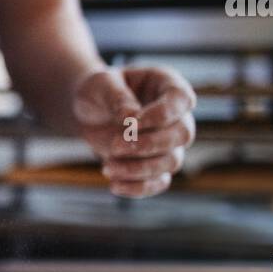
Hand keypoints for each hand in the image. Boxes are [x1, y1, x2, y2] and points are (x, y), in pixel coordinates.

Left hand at [72, 66, 196, 197]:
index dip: (161, 115)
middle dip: (148, 144)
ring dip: (140, 169)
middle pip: (182, 135)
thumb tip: (131, 119)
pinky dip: (139, 188)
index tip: (131, 124)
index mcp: (168, 85)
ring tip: (107, 167)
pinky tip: (114, 185)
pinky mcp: (157, 165)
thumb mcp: (101, 84)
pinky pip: (160, 182)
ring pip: (172, 162)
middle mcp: (177, 115)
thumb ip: (117, 97)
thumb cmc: (99, 90)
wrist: (90, 112)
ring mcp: (170, 142)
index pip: (182, 100)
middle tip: (115, 146)